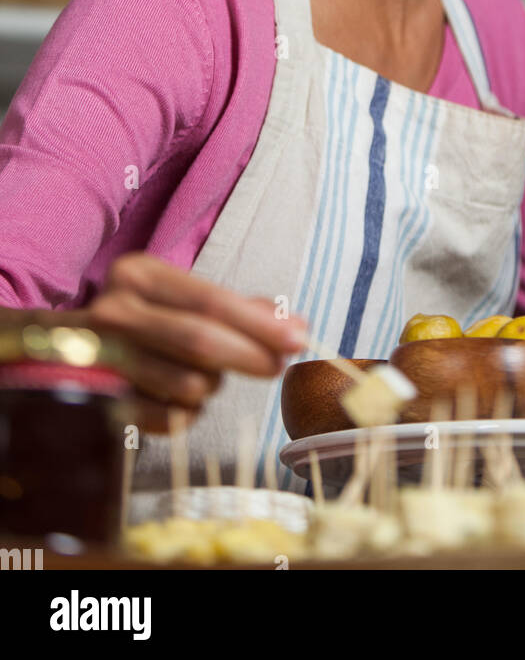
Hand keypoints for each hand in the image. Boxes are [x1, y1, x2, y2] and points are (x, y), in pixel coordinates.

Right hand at [82, 253, 306, 432]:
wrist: (57, 352)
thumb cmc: (138, 323)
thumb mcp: (180, 301)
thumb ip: (237, 310)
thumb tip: (296, 324)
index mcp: (138, 274)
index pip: (210, 300)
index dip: (259, 323)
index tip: (299, 338)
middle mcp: (113, 310)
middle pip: (199, 340)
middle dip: (248, 356)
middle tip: (277, 366)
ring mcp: (100, 359)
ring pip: (187, 384)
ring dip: (210, 388)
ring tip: (202, 377)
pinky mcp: (98, 404)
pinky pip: (167, 420)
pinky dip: (185, 414)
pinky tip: (173, 398)